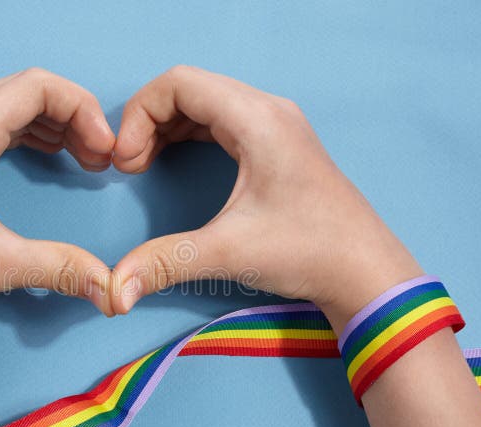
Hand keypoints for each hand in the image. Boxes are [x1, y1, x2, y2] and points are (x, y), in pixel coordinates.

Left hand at [0, 68, 115, 313]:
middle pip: (25, 89)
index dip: (82, 109)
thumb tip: (112, 290)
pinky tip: (50, 154)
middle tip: (99, 157)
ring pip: (9, 104)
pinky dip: (29, 132)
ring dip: (52, 123)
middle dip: (72, 116)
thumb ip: (59, 267)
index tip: (105, 151)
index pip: (37, 87)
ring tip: (84, 157)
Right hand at [111, 66, 422, 330]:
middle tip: (130, 166)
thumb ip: (166, 262)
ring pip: (204, 103)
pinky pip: (220, 121)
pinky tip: (173, 160)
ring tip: (143, 164)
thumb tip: (116, 288)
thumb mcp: (229, 252)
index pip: (179, 83)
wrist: (364, 271)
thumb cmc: (309, 251)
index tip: (125, 160)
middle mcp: (267, 111)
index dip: (139, 114)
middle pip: (189, 88)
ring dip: (166, 127)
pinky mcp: (277, 144)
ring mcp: (275, 125)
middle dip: (148, 121)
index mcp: (257, 119)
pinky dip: (188, 134)